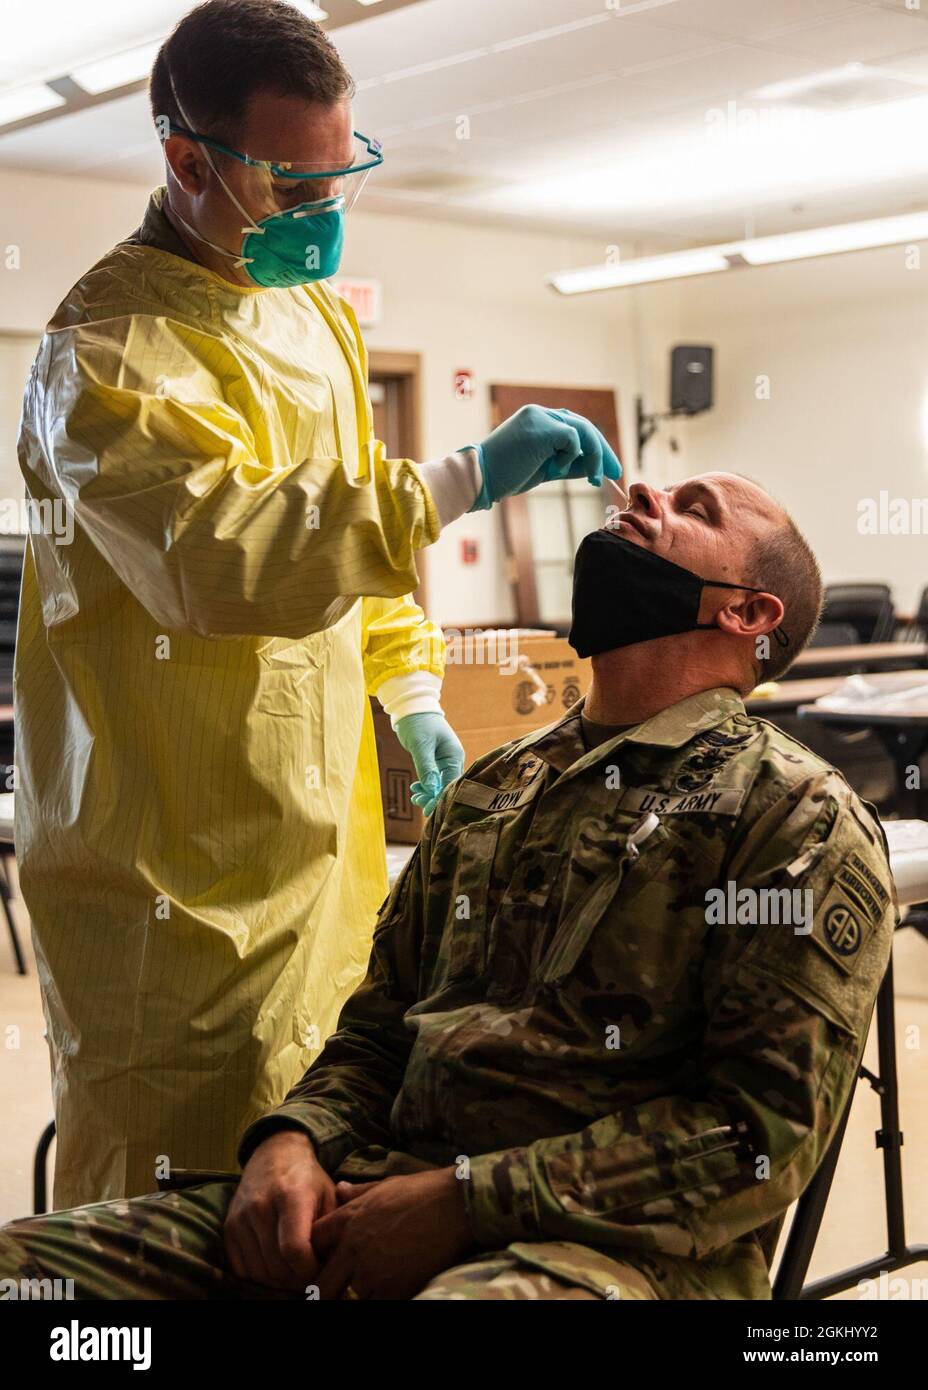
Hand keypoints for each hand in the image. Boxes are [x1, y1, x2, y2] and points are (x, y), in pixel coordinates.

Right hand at [224, 1128, 336, 1291]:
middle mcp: (260, 1206)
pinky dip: (260, 1276)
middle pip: (277, 1266)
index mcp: (290, 1196)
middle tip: (310, 1274)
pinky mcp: (229, 1227)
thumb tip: (334, 1264)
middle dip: (297, 1279)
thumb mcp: (329, 1195)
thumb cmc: (307, 1178)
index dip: (309, 1270)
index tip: (320, 1269)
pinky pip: (241, 1269)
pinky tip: (275, 1265)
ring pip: (259, 1272)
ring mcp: (240, 1217)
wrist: (274, 1153)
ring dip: (279, 1281)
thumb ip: (332, 1229)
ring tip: (294, 1271)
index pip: (294, 1250)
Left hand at [312, 1168, 474, 1299]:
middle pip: (322, 1286)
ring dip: (355, 1296)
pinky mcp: (394, 1290)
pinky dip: (378, 1300)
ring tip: (371, 1285)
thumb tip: (338, 1188)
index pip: (313, 1244)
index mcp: (350, 1219)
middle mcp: (354, 1248)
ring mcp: (373, 1273)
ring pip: (348, 1299)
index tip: (327, 1258)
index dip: (316, 1254)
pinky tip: (389, 1289)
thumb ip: (356, 1192)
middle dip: (328, 1289)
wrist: (457, 1206)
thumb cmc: (423, 1191)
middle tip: (341, 1287)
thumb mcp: (385, 1185)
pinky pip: (374, 1305)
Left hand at [394, 711, 464, 815]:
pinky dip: (425, 784)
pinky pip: (432, 777)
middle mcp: (452, 759)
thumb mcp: (421, 745)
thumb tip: (431, 789)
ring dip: (428, 792)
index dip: (440, 797)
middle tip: (418, 804)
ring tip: (414, 798)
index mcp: (454, 755)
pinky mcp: (435, 760)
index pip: (451, 782)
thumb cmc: (418, 722)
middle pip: (447, 785)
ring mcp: (444, 760)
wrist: (411, 707)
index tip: (428, 809)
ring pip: (439, 783)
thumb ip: (426, 767)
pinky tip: (415, 789)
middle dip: (433, 797)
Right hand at [467, 404, 620, 510]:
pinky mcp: (542, 427)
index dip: (593, 448)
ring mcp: (540, 417)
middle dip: (602, 451)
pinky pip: (573, 438)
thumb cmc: (505, 476)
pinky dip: (573, 456)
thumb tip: (592, 467)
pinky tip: (562, 471)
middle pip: (583, 426)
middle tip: (615, 472)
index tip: (605, 469)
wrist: (479, 478)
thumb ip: (567, 464)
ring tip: (596, 479)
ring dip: (594, 455)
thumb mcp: (543, 469)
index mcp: (538, 420)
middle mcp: (540, 413)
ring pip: (582, 430)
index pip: (574, 428)